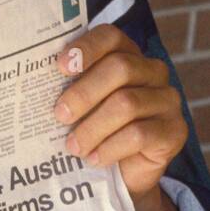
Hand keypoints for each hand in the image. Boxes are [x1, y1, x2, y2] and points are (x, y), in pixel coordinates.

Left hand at [54, 25, 188, 203]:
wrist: (122, 173)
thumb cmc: (95, 131)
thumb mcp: (81, 107)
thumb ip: (67, 90)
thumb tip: (35, 84)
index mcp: (127, 56)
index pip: (110, 37)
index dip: (86, 48)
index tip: (59, 67)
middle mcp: (152, 72)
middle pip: (120, 68)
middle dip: (84, 92)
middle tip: (60, 114)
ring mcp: (167, 100)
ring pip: (127, 104)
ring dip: (92, 127)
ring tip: (72, 146)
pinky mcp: (174, 131)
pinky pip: (139, 135)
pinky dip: (110, 148)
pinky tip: (93, 158)